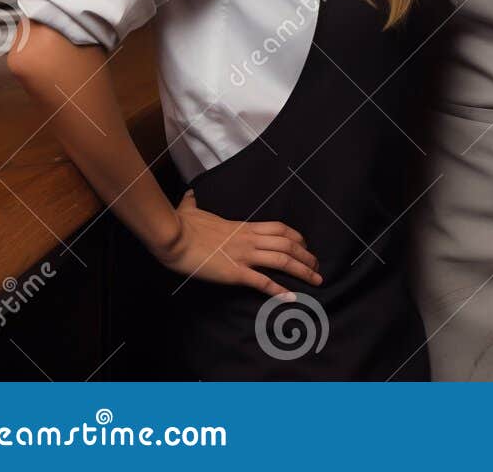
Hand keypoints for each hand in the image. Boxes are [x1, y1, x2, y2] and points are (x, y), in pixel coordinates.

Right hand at [153, 189, 322, 297]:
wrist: (174, 236)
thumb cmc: (182, 224)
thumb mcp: (192, 209)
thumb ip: (194, 203)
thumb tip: (190, 194)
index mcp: (244, 226)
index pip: (280, 229)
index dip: (297, 237)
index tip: (305, 245)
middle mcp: (250, 239)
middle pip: (288, 244)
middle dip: (307, 255)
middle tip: (318, 265)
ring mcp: (244, 255)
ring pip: (282, 261)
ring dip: (302, 270)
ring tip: (316, 279)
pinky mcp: (235, 272)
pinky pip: (263, 281)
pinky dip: (279, 290)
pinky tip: (292, 297)